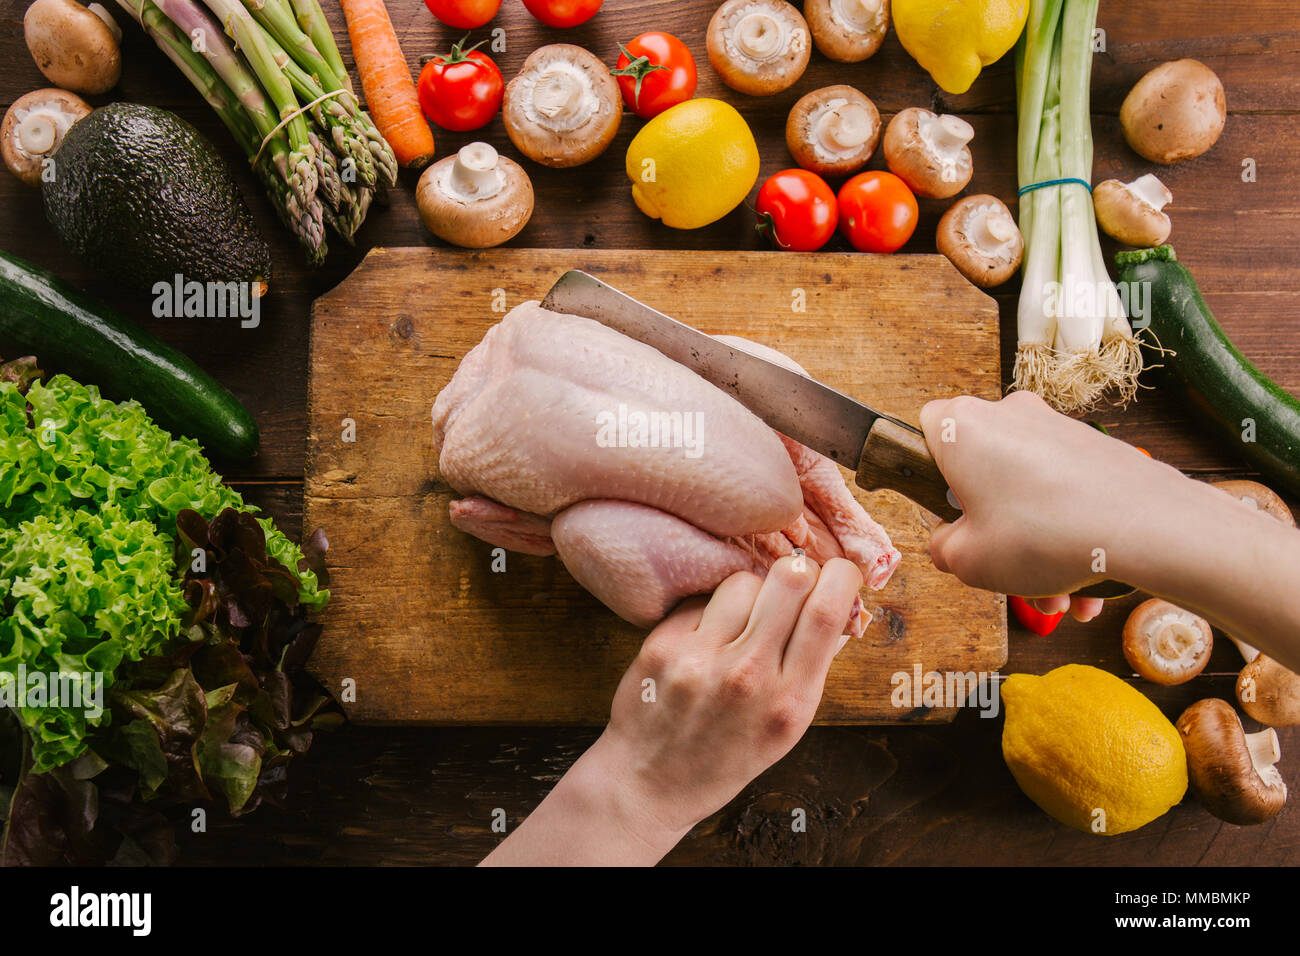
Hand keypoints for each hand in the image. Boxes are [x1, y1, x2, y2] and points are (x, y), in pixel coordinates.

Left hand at [482, 554, 862, 864]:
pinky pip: (700, 599)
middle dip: (799, 569)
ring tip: (743, 618)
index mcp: (790, 702)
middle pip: (790, 579)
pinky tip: (706, 636)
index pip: (828, 613)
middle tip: (794, 582)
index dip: (841, 577)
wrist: (649, 784)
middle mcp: (748, 677)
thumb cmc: (727, 756)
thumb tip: (841, 604)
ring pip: (743, 580)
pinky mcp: (662, 647)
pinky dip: (711, 608)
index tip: (839, 574)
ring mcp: (701, 660)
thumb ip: (812, 668)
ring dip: (751, 588)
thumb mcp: (787, 729)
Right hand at [918, 391, 1183, 618]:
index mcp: (964, 428)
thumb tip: (950, 544)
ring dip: (1034, 547)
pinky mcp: (1096, 447)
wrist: (1147, 528)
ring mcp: (1057, 428)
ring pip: (1027, 492)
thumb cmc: (1044, 536)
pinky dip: (1068, 535)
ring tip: (1055, 598)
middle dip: (991, 529)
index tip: (945, 512)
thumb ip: (943, 548)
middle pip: (982, 473)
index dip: (928, 474)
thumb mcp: (967, 560)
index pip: (925, 431)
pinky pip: (1065, 494)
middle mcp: (1009, 416)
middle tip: (1002, 570)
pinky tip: (1085, 587)